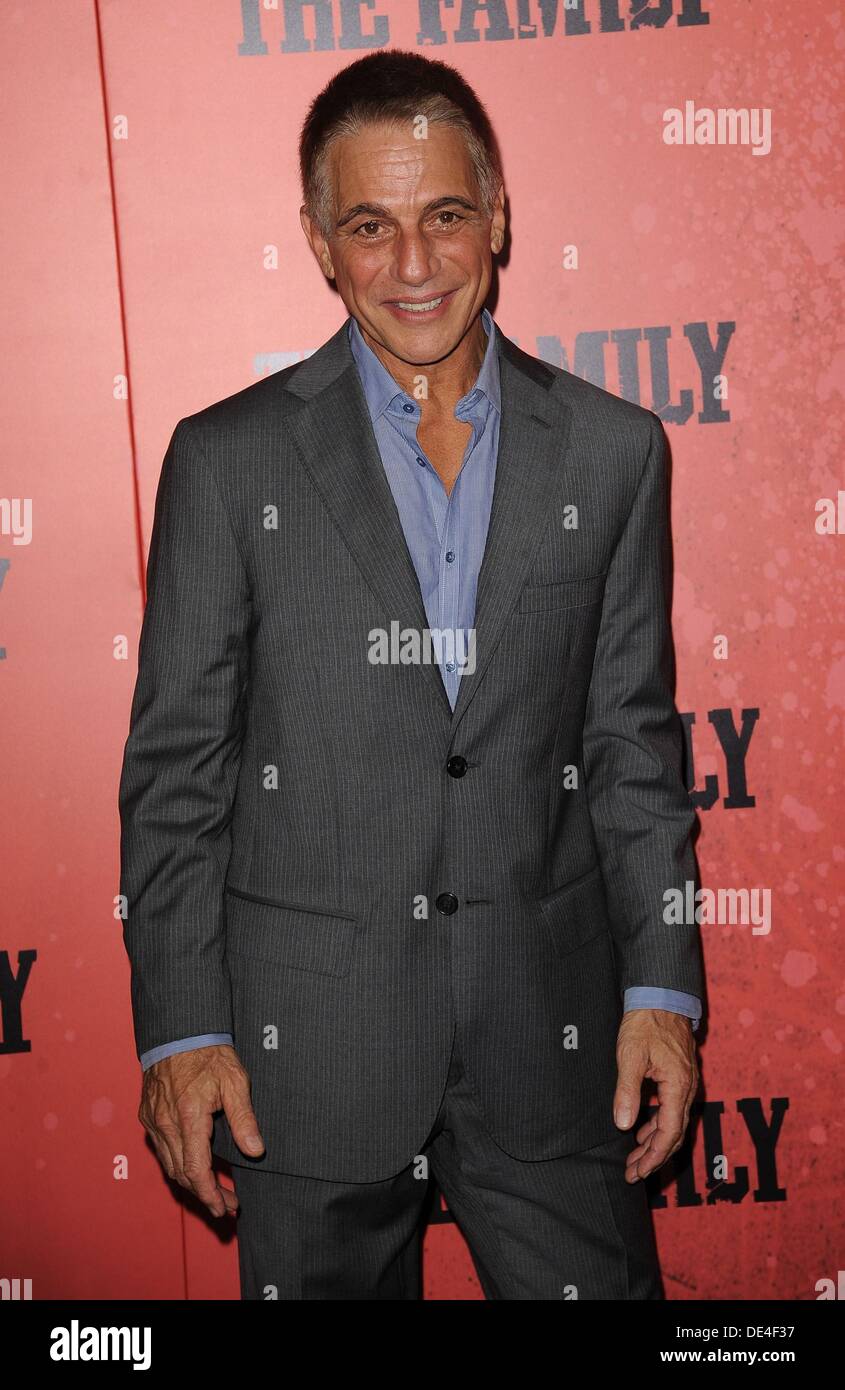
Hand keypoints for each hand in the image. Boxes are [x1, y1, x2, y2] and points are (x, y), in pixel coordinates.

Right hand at [139, 1044, 264, 1216]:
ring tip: (214, 1189)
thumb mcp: (235, 1081)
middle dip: (204, 1194)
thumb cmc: (208, 1053)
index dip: (210, 1195)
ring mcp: (153, 1120)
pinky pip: (161, 1150)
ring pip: (169, 1165)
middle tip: (227, 1203)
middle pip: (182, 1174)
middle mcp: (166, 1123)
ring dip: (190, 1181)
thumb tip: (256, 1150)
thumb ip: (244, 1118)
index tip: (224, 1208)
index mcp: (189, 1117)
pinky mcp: (147, 1115)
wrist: (178, 1030)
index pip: (196, 1171)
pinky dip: (177, 1163)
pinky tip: (194, 1164)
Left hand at [613, 1009, 698, 1183]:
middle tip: (632, 1172)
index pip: (669, 1133)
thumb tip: (624, 1124)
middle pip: (674, 1134)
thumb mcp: (630, 1056)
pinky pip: (673, 1109)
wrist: (661, 995)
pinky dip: (658, 1124)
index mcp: (678, 1086)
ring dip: (655, 1142)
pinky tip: (642, 1129)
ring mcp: (686, 1082)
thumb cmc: (645, 1022)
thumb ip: (627, 1091)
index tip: (636, 1172)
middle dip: (654, 1156)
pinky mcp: (680, 1076)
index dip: (653, 1157)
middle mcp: (688, 1088)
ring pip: (674, 1123)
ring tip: (634, 1156)